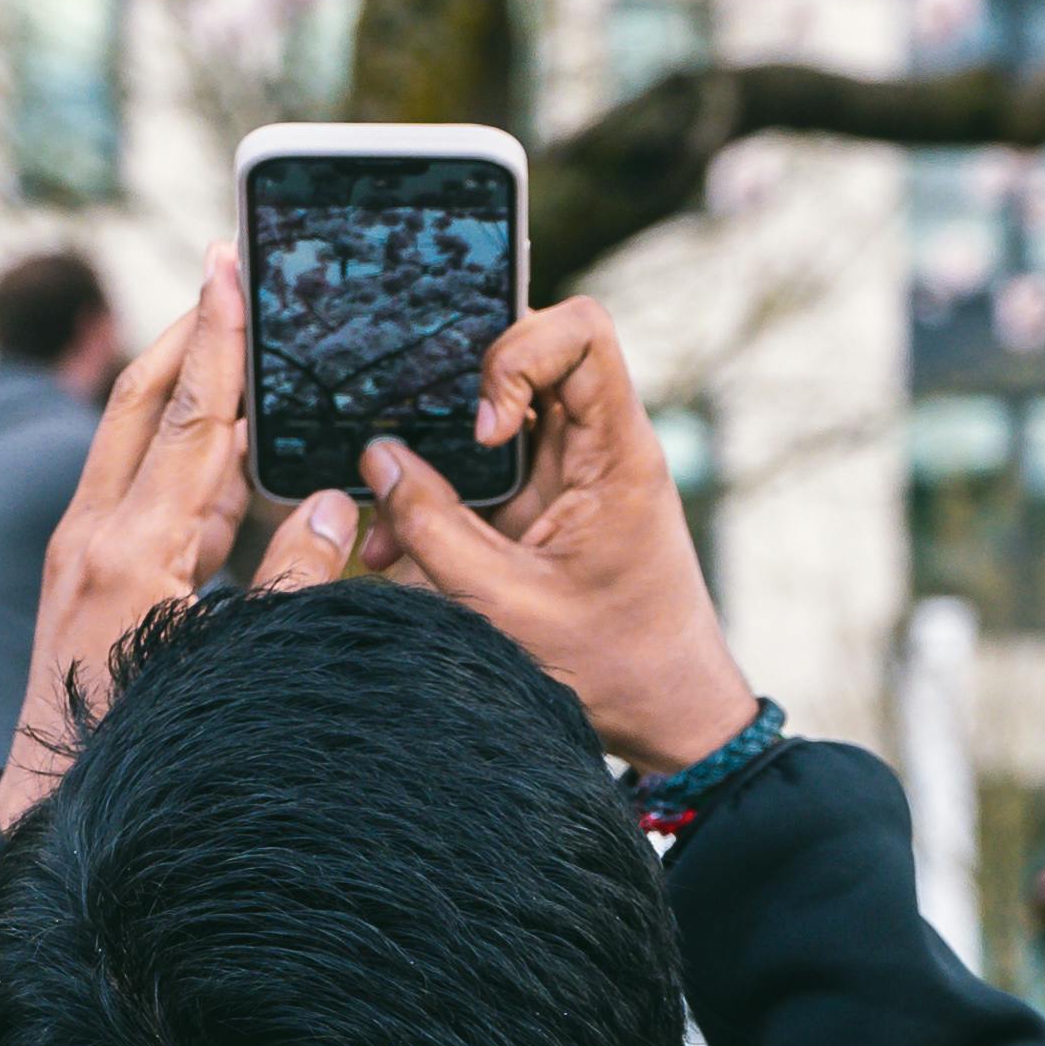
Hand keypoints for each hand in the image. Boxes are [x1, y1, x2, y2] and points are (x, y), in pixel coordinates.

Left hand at [0, 249, 359, 825]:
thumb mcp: (235, 665)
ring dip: (192, 394)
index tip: (228, 266)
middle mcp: (94, 537)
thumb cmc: (144, 750)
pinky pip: (150, 496)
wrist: (55, 817)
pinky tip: (236, 452)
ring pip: (142, 446)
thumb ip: (296, 585)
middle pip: (139, 403)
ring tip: (244, 346)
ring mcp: (87, 555)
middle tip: (226, 275)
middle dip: (187, 336)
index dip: (219, 339)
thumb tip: (337, 504)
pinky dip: (193, 462)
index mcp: (128, 551)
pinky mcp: (97, 578)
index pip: (186, 418)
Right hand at [359, 294, 754, 774]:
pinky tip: (405, 541)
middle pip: (530, 353)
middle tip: (428, 455)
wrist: (667, 715)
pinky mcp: (549, 499)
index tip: (489, 432)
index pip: (582, 331)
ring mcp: (574, 469)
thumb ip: (434, 527)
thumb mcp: (505, 604)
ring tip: (399, 518)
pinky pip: (490, 466)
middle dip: (459, 394)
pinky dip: (444, 491)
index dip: (520, 352)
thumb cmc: (612, 665)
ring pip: (498, 411)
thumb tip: (377, 458)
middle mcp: (600, 445)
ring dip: (440, 451)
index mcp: (618, 453)